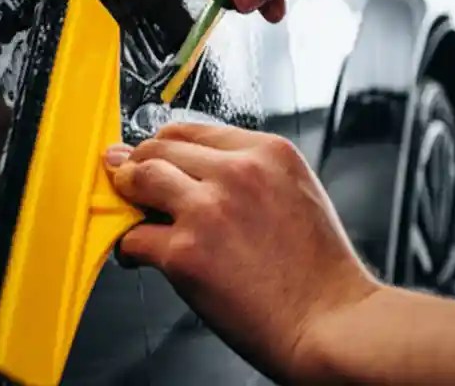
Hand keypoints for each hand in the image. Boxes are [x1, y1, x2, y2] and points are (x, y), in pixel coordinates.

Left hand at [104, 122, 380, 381]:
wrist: (332, 324)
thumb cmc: (320, 274)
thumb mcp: (297, 195)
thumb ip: (251, 176)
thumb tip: (196, 174)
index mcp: (269, 153)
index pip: (195, 130)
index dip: (165, 144)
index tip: (150, 153)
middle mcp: (238, 172)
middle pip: (162, 147)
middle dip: (137, 162)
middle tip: (123, 174)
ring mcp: (208, 210)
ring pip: (140, 178)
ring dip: (125, 191)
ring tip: (125, 206)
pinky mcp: (185, 251)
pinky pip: (134, 237)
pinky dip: (128, 246)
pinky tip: (134, 254)